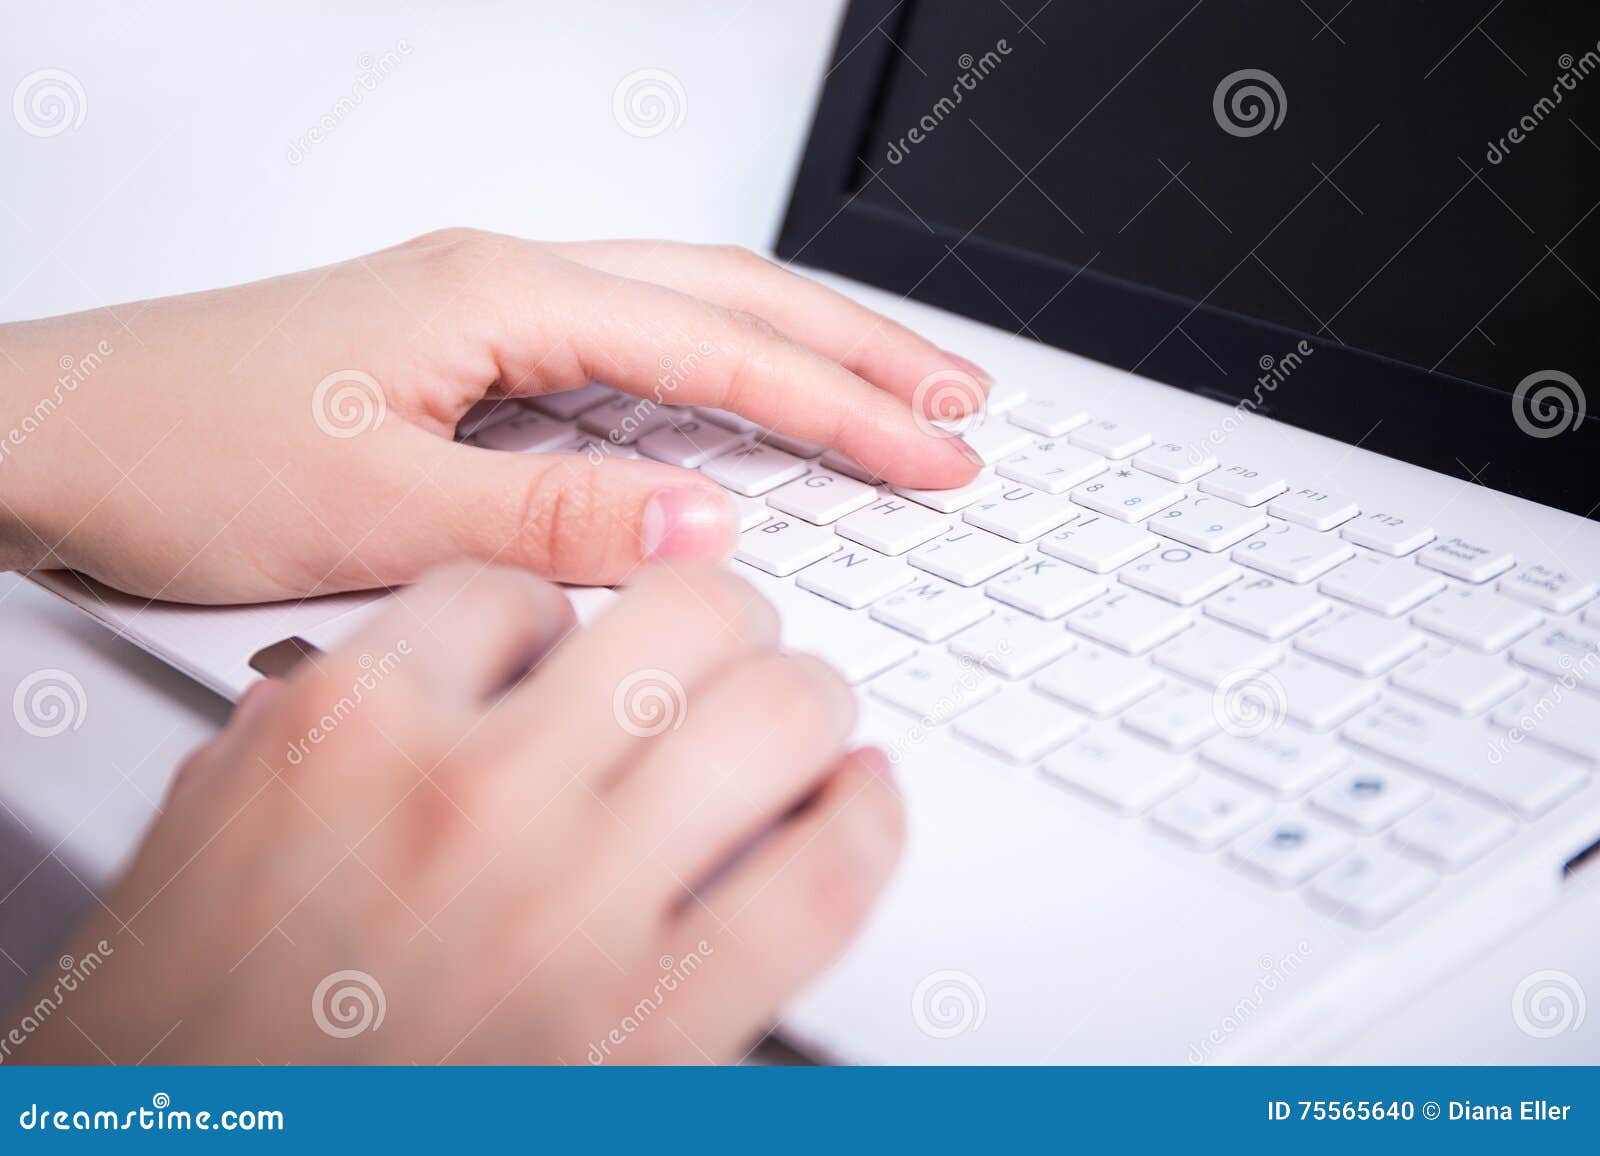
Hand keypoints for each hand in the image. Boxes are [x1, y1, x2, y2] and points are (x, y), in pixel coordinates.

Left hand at [0, 230, 987, 601]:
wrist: (52, 433)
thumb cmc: (177, 450)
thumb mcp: (376, 508)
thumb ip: (552, 521)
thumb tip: (704, 534)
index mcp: (497, 296)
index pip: (718, 349)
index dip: (842, 407)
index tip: (932, 453)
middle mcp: (502, 282)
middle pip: (728, 294)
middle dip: (858, 346)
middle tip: (959, 397)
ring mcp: (486, 311)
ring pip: (687, 310)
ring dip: (799, 348)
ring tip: (892, 389)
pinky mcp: (467, 355)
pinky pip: (632, 350)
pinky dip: (720, 375)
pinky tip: (750, 412)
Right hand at [10, 563, 902, 1062]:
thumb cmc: (193, 1041)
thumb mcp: (209, 837)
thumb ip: (315, 734)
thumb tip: (406, 676)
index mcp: (346, 733)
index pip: (513, 591)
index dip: (562, 614)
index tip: (579, 646)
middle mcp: (469, 798)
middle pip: (683, 614)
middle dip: (721, 620)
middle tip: (727, 649)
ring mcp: (573, 912)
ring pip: (777, 717)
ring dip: (808, 702)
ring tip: (802, 719)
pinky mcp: (657, 1034)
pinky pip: (821, 881)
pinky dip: (866, 824)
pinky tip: (857, 804)